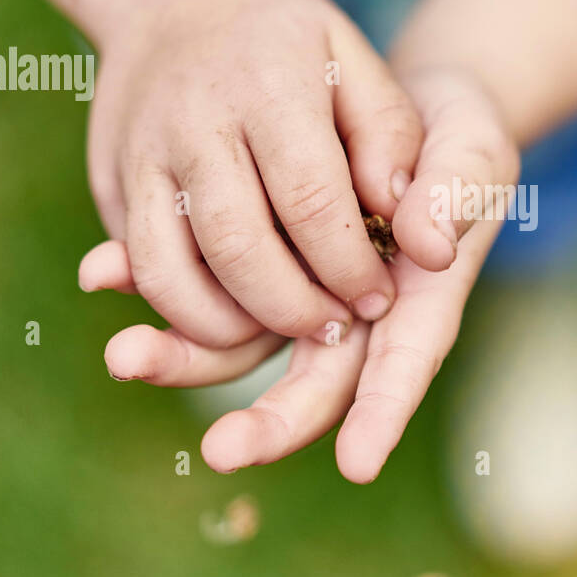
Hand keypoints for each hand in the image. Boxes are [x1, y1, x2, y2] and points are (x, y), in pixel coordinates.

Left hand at [81, 68, 519, 481]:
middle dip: (268, 421)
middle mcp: (357, 315)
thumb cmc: (460, 138)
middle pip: (315, 381)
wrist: (412, 113)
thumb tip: (427, 246)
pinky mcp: (259, 260)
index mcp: (419, 300)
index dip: (382, 412)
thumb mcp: (474, 154)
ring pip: (244, 340)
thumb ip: (455, 195)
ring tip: (126, 355)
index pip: (404, 363)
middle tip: (221, 450)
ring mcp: (303, 292)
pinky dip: (154, 278)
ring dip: (184, 352)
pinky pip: (206, 280)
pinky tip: (102, 271)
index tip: (358, 463)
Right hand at [82, 0, 423, 347]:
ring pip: (170, 274)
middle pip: (238, 249)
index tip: (378, 297)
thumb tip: (399, 220)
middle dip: (293, 310)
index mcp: (268, 88)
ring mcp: (139, 156)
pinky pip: (140, 268)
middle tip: (336, 326)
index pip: (310, 200)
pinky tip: (235, 314)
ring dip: (230, 328)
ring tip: (284, 330)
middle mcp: (193, 124)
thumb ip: (389, 134)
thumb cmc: (285, 39)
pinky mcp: (110, 184)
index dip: (348, 265)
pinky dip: (183, 312)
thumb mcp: (354, 58)